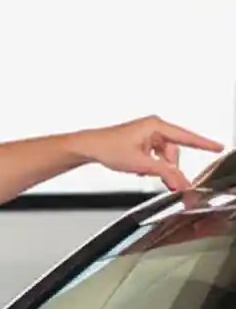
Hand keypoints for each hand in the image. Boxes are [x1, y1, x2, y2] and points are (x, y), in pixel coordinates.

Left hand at [76, 115, 223, 191]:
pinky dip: (150, 164)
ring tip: (143, 172)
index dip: (204, 144)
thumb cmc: (109, 148)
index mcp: (156, 126)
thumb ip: (164, 173)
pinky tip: (139, 169)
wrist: (89, 147)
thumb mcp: (140, 164)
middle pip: (173, 151)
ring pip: (164, 155)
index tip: (218, 148)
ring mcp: (147, 133)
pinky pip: (154, 155)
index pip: (186, 137)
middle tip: (168, 182)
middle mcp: (153, 127)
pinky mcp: (141, 140)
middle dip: (169, 167)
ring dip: (157, 167)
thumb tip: (180, 181)